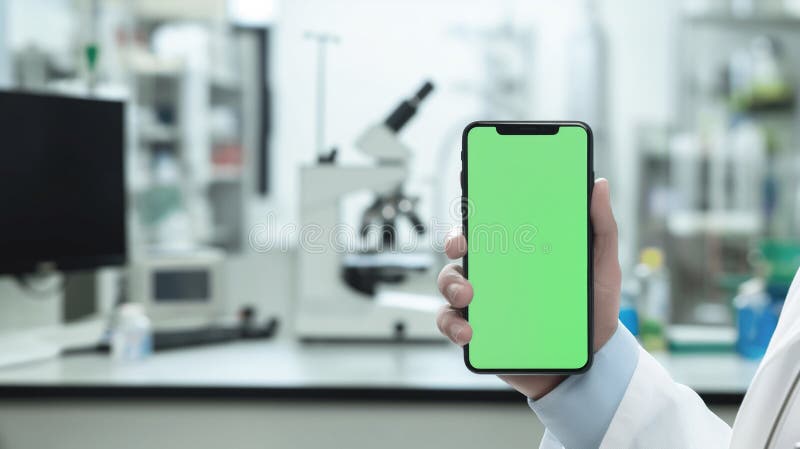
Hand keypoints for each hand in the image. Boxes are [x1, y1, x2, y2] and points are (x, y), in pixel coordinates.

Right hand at [436, 178, 620, 398]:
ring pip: (450, 282)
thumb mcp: (602, 266)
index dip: (475, 202)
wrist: (591, 361)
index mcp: (520, 250)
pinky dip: (453, 324)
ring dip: (451, 285)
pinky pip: (452, 322)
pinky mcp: (479, 329)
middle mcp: (497, 271)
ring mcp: (485, 300)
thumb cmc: (594, 310)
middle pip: (462, 247)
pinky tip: (468, 331)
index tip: (468, 187)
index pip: (492, 220)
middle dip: (454, 240)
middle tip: (462, 245)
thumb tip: (598, 185)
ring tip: (468, 297)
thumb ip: (601, 226)